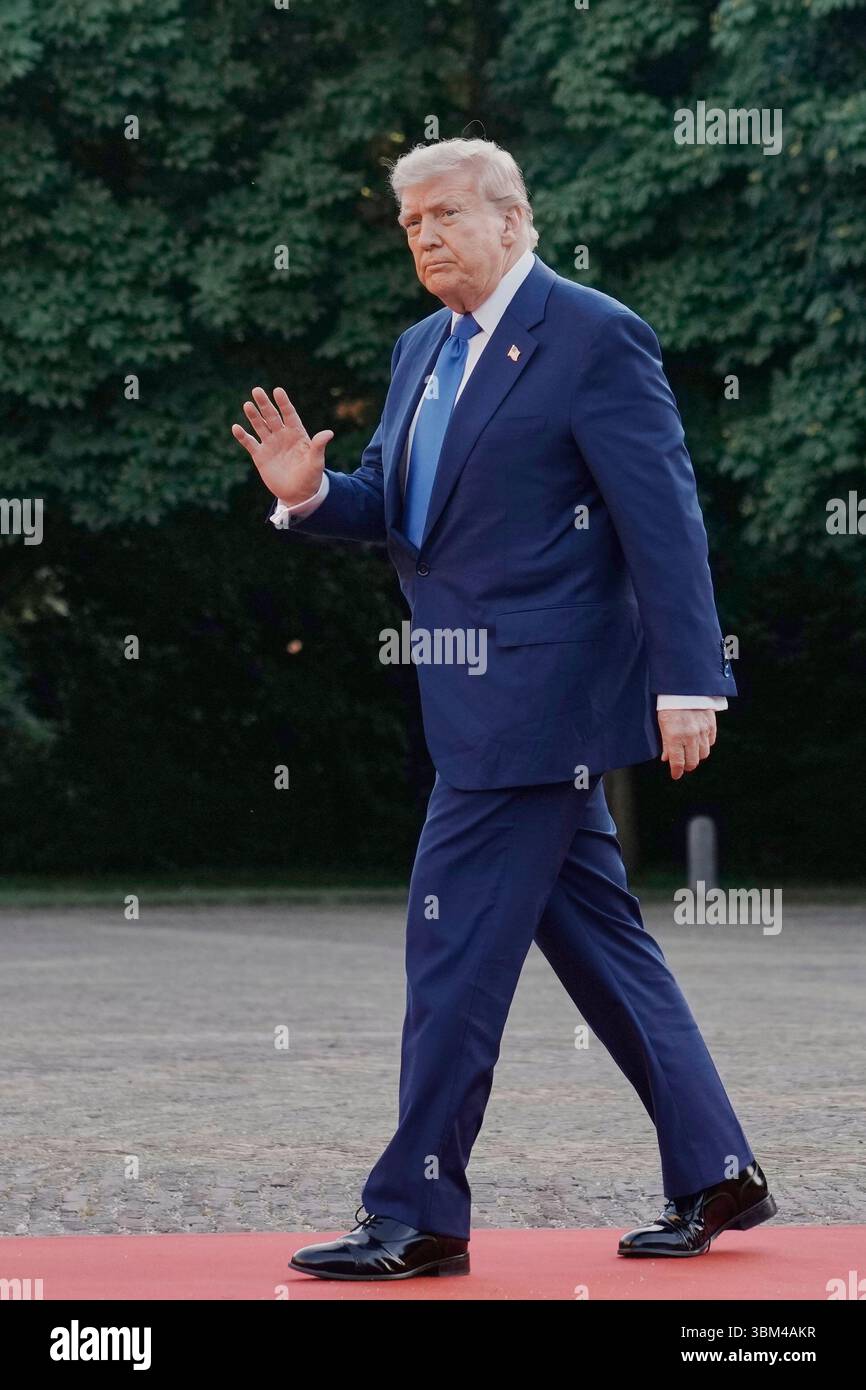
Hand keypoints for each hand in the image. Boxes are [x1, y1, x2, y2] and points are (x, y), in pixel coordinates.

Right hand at [231, 386, 332, 504]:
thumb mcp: (316, 462)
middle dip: (265, 404)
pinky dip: (242, 436)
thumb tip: (329, 433)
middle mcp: (282, 436)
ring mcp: (270, 444)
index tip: (277, 391)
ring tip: (247, 405)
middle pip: (272, 416)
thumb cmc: (311, 477)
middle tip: (257, 390)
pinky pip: (249, 443)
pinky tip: (236, 428)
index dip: (283, 403)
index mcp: (297, 434)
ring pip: (260, 426)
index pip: (289, 414)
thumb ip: (319, 447)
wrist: (298, 495)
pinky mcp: (260, 456)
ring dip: (253, 416)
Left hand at [658, 709, 715, 779]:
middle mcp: (690, 736)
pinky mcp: (711, 725)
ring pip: (704, 754)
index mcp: (675, 737)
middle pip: (693, 762)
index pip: (678, 762)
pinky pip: (711, 742)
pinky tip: (698, 742)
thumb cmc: (669, 706)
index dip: (676, 772)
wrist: (684, 688)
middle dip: (687, 766)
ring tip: (691, 753)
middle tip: (683, 765)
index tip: (675, 775)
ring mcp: (702, 731)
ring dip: (697, 756)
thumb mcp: (662, 725)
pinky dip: (705, 745)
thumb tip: (667, 759)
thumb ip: (666, 744)